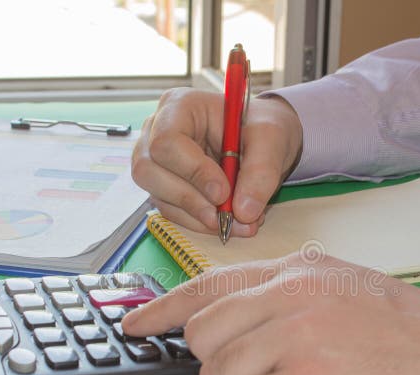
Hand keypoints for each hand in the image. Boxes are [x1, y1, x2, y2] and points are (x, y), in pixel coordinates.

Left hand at [122, 253, 419, 374]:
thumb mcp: (351, 293)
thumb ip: (292, 300)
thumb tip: (237, 327)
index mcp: (299, 270)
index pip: (206, 286)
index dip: (161, 311)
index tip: (134, 327)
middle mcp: (290, 295)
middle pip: (203, 337)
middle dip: (221, 367)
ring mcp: (298, 338)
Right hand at [131, 88, 302, 235]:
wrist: (259, 141)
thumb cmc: (259, 128)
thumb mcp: (271, 140)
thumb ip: (261, 172)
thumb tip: (243, 212)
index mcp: (179, 107)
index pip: (166, 141)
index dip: (193, 171)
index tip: (223, 192)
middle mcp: (156, 132)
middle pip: (148, 171)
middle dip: (189, 199)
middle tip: (226, 215)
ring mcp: (156, 161)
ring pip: (158, 196)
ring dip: (197, 216)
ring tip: (235, 221)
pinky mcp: (163, 186)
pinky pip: (171, 211)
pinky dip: (199, 222)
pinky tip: (227, 221)